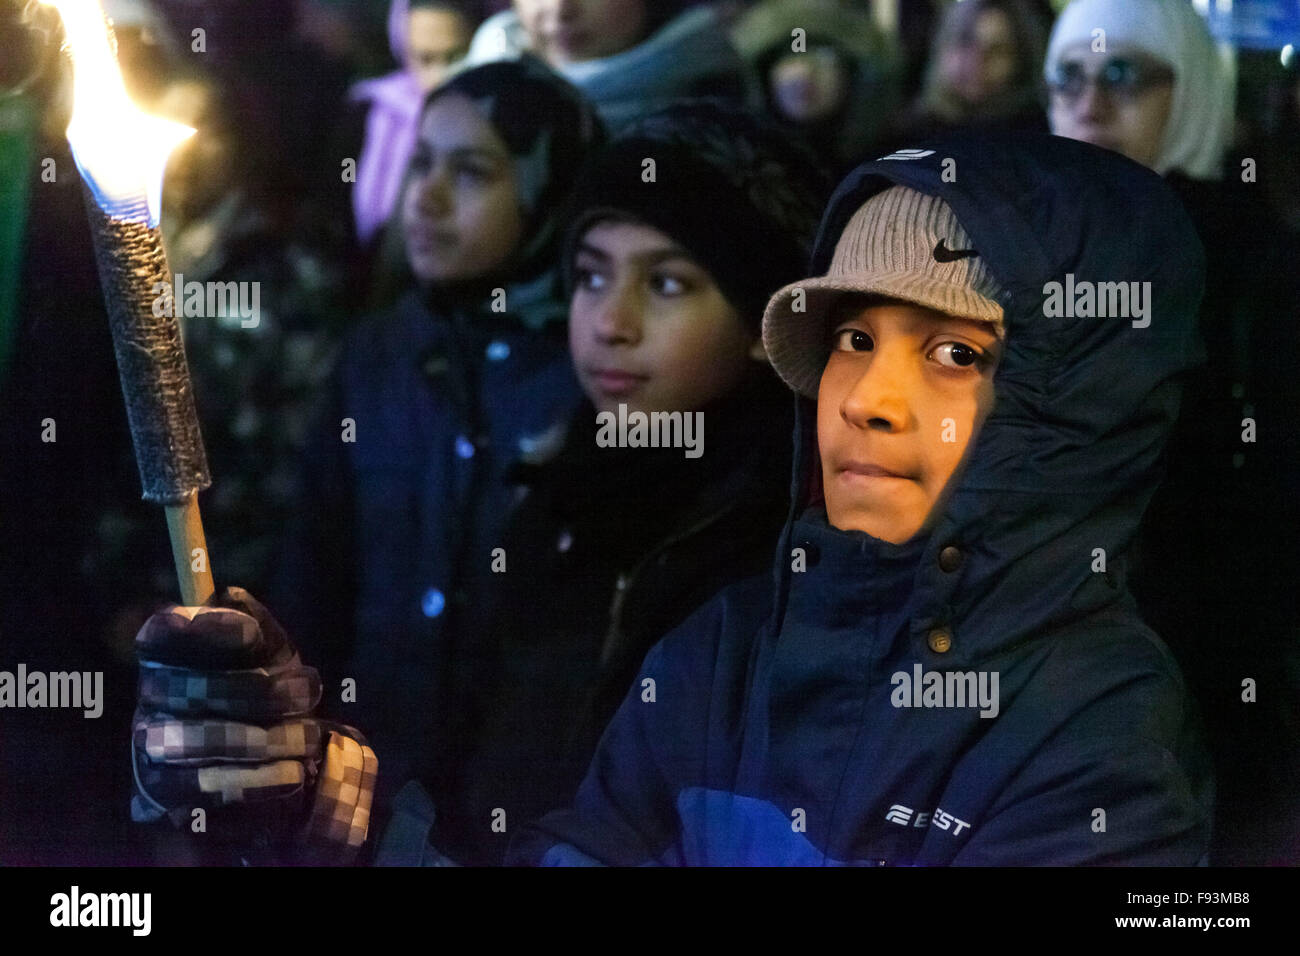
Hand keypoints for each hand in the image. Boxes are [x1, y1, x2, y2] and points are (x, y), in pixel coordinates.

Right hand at [130, 586, 376, 863]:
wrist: (277, 767)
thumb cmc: (270, 697)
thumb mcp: (272, 654)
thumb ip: (255, 625)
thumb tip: (228, 597)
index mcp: (167, 656)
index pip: (162, 632)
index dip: (203, 629)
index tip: (249, 632)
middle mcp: (148, 698)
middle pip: (189, 688)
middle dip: (260, 691)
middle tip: (308, 694)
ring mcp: (150, 748)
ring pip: (204, 740)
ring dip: (268, 738)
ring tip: (306, 737)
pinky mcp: (166, 795)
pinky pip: (212, 789)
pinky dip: (262, 780)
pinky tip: (291, 772)